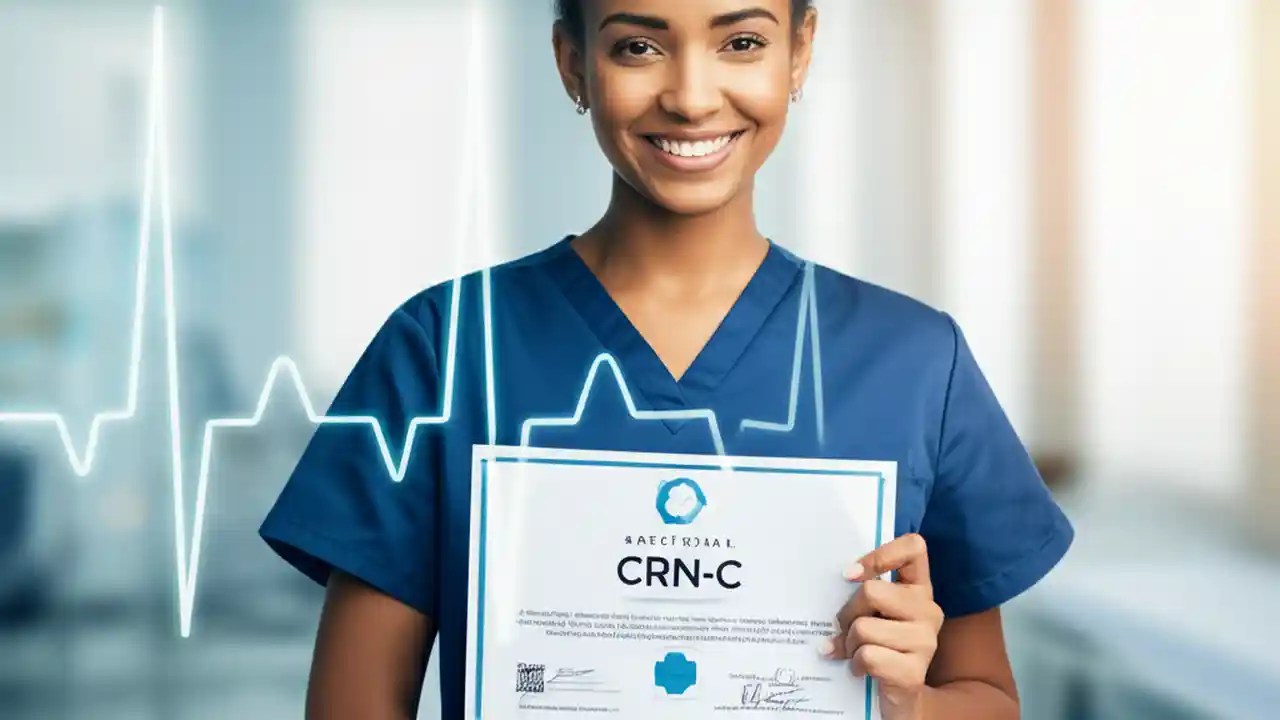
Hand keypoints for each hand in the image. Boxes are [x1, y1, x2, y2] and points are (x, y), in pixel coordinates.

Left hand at [825, 534, 943, 719]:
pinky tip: (859, 669)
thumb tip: (834, 582)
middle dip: (848, 612)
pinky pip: (868, 656)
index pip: (914, 547)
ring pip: (864, 627)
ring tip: (853, 652)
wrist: (902, 700)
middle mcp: (929, 611)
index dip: (880, 554)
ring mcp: (926, 642)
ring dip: (849, 643)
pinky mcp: (914, 672)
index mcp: (919, 589)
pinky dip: (855, 664)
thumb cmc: (879, 647)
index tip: (851, 575)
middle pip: (872, 591)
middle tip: (845, 628)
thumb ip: (864, 595)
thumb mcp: (875, 615)